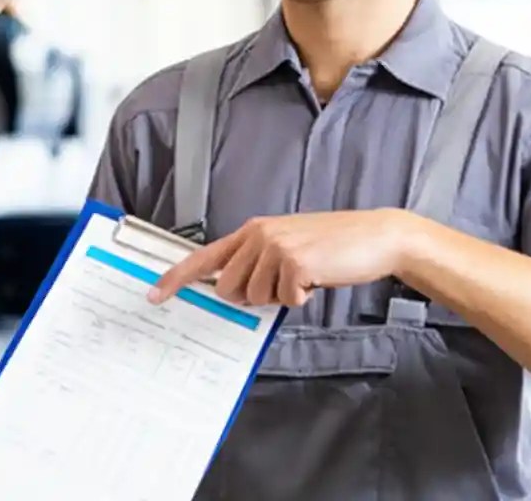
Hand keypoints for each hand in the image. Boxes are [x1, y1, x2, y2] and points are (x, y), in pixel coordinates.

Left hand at [147, 210, 413, 306]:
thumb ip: (258, 263)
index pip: (205, 257)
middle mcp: (258, 235)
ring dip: (282, 296)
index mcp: (252, 230)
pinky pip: (285, 300)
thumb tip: (234, 292)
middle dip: (253, 297)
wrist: (375, 237)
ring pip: (256, 298)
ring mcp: (275, 247)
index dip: (177, 277)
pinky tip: (318, 278)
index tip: (155, 294)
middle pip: (230, 288)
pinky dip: (303, 298)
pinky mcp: (294, 262)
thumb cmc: (333, 245)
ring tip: (306, 275)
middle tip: (284, 283)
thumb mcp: (288, 247)